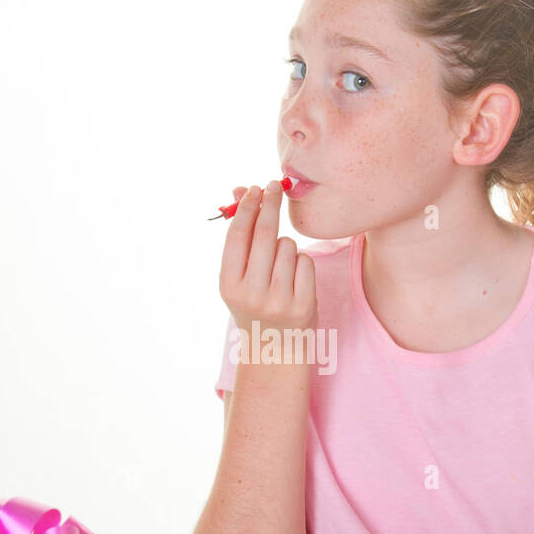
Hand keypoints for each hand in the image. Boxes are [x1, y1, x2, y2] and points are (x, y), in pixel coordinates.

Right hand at [219, 180, 316, 334]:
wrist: (274, 348)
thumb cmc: (254, 302)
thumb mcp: (238, 275)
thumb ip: (239, 236)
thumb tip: (240, 190)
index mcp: (228, 285)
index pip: (238, 236)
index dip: (247, 208)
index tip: (255, 188)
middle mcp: (251, 293)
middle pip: (264, 235)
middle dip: (270, 205)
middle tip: (275, 185)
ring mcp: (278, 300)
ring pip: (287, 246)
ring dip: (285, 245)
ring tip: (279, 266)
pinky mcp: (302, 304)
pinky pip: (305, 261)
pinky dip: (300, 262)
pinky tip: (294, 278)